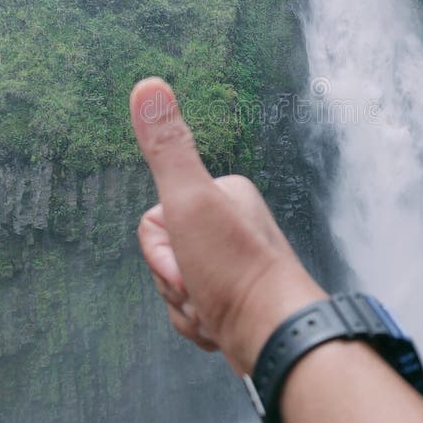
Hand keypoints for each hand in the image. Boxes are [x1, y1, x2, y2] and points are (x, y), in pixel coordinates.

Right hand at [130, 78, 325, 373]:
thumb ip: (166, 146)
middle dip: (173, 283)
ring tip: (214, 310)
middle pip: (163, 255)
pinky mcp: (234, 298)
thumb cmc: (234, 270)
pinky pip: (191, 312)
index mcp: (223, 194)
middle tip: (201, 288)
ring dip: (185, 308)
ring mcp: (232, 263)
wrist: (275, 337)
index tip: (188, 261)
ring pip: (174, 287)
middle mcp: (231, 223)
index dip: (160, 251)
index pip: (153, 221)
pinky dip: (197, 325)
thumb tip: (148, 85)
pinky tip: (219, 327)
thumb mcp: (190, 201)